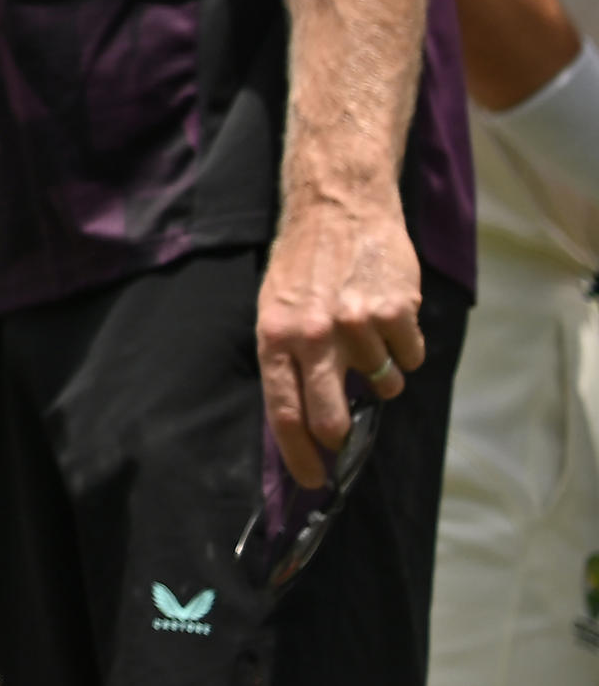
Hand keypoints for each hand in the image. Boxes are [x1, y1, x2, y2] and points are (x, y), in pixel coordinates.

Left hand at [253, 186, 427, 487]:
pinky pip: (411, 358)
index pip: (284, 413)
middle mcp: (313, 337)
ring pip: (384, 386)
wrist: (337, 206)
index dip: (299, 455)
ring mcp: (355, 326)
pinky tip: (390, 316)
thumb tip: (302, 420)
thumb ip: (289, 358)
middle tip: (347, 435)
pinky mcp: (395, 313)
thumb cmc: (304, 263)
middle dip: (342, 437)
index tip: (312, 479)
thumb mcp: (276, 308)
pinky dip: (405, 346)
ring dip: (381, 374)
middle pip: (331, 419)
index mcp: (275, 337)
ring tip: (368, 336)